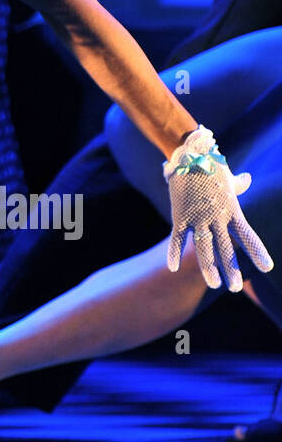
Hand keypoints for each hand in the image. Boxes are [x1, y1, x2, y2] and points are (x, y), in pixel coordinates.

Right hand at [164, 126, 272, 290]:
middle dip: (231, 269)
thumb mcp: (228, 176)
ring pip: (203, 249)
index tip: (267, 267)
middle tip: (236, 288)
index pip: (248, 235)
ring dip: (209, 268)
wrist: (190, 153)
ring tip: (214, 285)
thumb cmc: (211, 164)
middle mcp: (216, 217)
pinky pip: (176, 238)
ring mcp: (197, 218)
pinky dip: (173, 253)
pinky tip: (173, 268)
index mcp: (232, 210)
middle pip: (226, 249)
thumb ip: (238, 184)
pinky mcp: (180, 216)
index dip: (257, 252)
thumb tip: (247, 180)